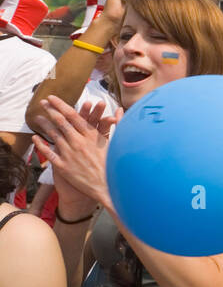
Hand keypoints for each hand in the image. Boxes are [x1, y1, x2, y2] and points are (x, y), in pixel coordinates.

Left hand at [31, 97, 117, 215]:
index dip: (61, 105)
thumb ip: (118, 125)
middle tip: (43, 102)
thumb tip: (121, 110)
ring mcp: (70, 154)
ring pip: (53, 135)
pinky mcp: (64, 166)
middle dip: (50, 110)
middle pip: (61, 122)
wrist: (109, 188)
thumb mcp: (118, 143)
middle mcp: (79, 142)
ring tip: (38, 117)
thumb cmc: (116, 166)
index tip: (53, 98)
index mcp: (92, 135)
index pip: (73, 115)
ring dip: (44, 124)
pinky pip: (49, 153)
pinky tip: (36, 138)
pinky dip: (41, 144)